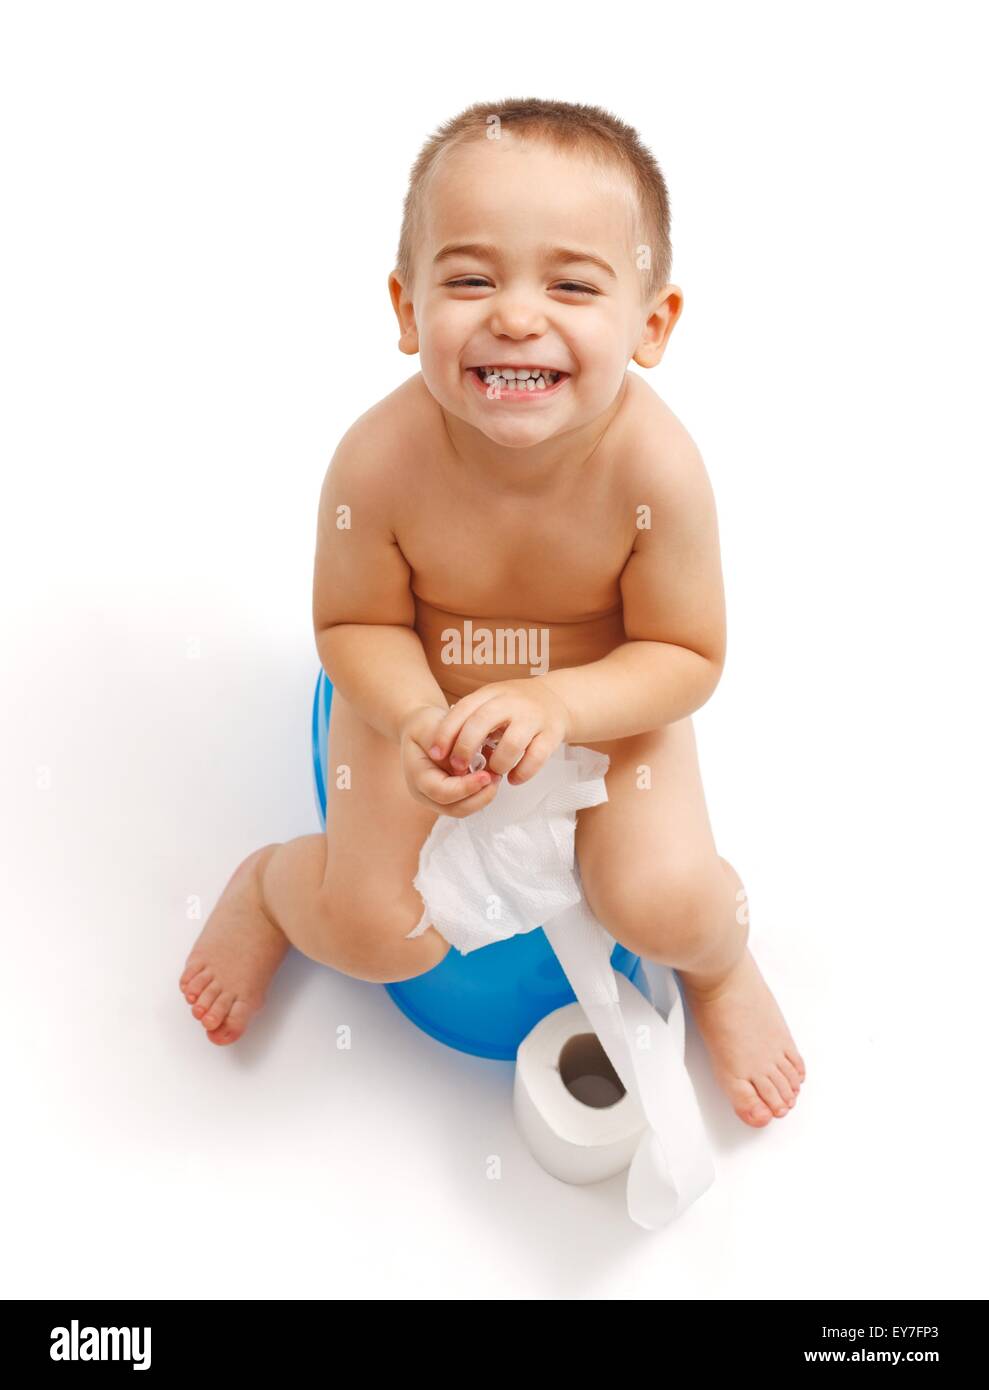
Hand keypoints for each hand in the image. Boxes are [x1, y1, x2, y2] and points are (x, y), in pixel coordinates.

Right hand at [399, 704, 503, 817]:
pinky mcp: (449, 798)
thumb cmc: (425, 726)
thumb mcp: (432, 725)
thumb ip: (447, 743)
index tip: (486, 775)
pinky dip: (481, 793)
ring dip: (483, 796)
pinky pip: (467, 803)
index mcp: (416, 776)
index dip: (466, 787)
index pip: (442, 792)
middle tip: (496, 777)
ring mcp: (436, 799)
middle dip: (479, 796)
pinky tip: (490, 776)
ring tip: (496, 776)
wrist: (421, 729)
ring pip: (464, 809)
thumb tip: (464, 762)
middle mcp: (424, 793)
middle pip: (455, 809)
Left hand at [424, 679, 572, 786]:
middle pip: (482, 722)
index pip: (463, 709)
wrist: (556, 699)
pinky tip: (513, 779)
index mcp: (492, 694)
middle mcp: (512, 702)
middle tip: (458, 769)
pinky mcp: (552, 734)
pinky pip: (537, 757)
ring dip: (497, 764)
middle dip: (465, 748)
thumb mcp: (490, 703)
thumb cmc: (513, 707)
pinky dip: (522, 773)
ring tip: (493, 774)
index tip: (435, 755)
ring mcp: (534, 717)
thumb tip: (440, 751)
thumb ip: (469, 720)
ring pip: (512, 743)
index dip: (446, 733)